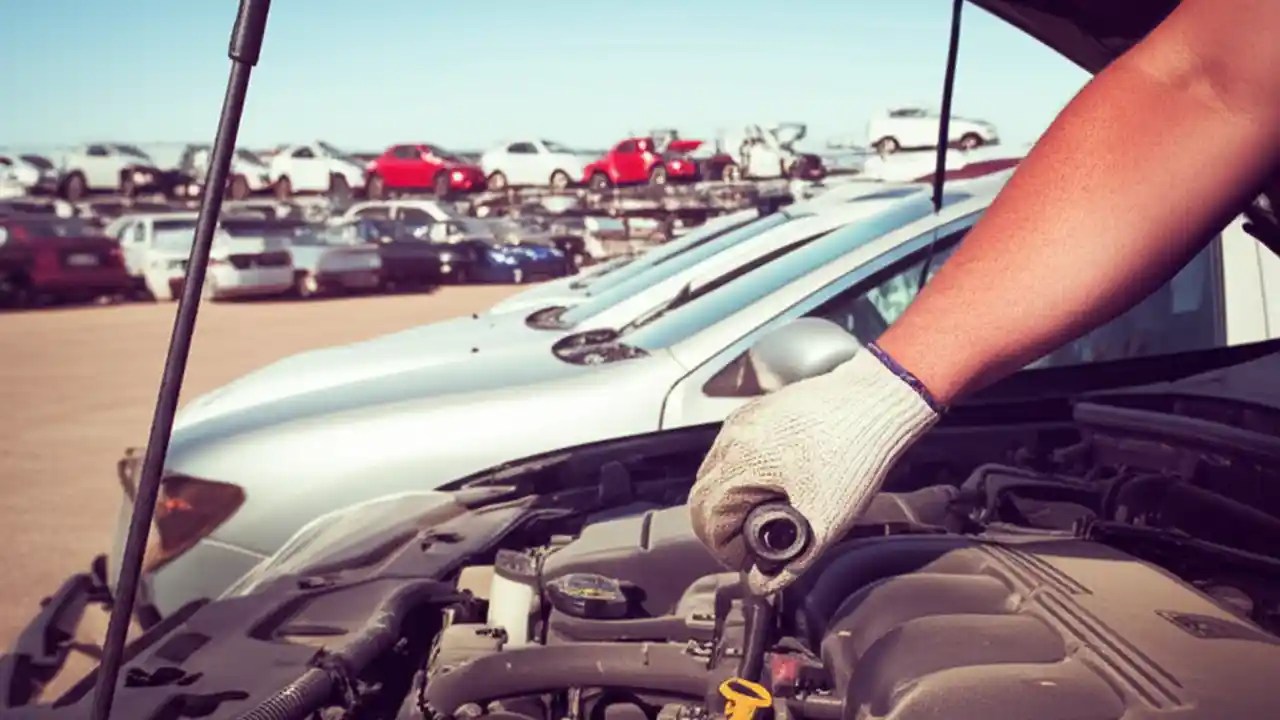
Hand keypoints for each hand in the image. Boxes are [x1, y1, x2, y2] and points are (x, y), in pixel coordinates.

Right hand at [689, 348, 939, 593]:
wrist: (878, 400)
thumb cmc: (855, 454)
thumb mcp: (826, 521)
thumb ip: (792, 562)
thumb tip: (763, 585)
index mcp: (741, 463)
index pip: (705, 519)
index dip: (723, 549)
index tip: (747, 561)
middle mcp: (732, 438)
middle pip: (702, 496)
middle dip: (720, 528)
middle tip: (748, 546)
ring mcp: (742, 421)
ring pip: (713, 472)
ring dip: (728, 500)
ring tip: (761, 516)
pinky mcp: (757, 411)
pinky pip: (731, 450)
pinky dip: (740, 475)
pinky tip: (772, 485)